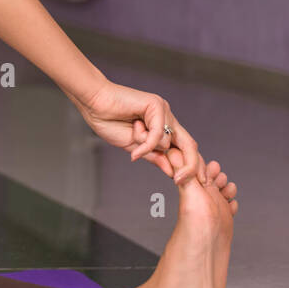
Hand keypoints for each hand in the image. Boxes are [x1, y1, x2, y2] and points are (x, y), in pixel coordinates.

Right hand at [74, 81, 206, 184]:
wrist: (94, 104)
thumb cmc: (109, 122)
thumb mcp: (134, 147)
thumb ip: (153, 156)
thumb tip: (171, 171)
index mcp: (162, 127)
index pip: (184, 148)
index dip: (191, 165)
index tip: (194, 183)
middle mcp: (166, 118)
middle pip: (189, 144)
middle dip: (190, 164)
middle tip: (180, 180)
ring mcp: (163, 111)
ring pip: (167, 142)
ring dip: (146, 146)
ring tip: (131, 131)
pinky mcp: (157, 105)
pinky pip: (157, 134)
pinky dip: (145, 143)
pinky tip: (133, 143)